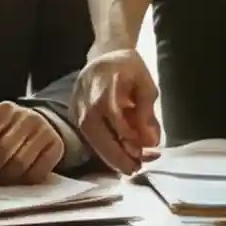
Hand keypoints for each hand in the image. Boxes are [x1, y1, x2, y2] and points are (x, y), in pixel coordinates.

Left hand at [0, 102, 64, 184]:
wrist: (40, 127)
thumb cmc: (9, 133)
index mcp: (4, 109)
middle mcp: (26, 115)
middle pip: (2, 151)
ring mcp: (44, 128)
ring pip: (20, 163)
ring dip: (8, 177)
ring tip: (3, 179)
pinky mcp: (57, 144)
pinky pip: (38, 171)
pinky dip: (27, 180)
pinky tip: (21, 178)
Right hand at [70, 48, 160, 173]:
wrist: (103, 56)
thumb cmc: (127, 68)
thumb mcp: (145, 84)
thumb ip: (147, 113)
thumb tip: (151, 142)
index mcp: (105, 93)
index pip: (119, 127)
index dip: (135, 143)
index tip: (151, 152)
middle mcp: (86, 106)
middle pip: (102, 141)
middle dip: (121, 159)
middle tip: (138, 169)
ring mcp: (77, 112)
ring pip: (94, 143)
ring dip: (113, 157)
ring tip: (131, 164)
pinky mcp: (74, 117)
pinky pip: (90, 138)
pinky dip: (105, 148)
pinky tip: (120, 152)